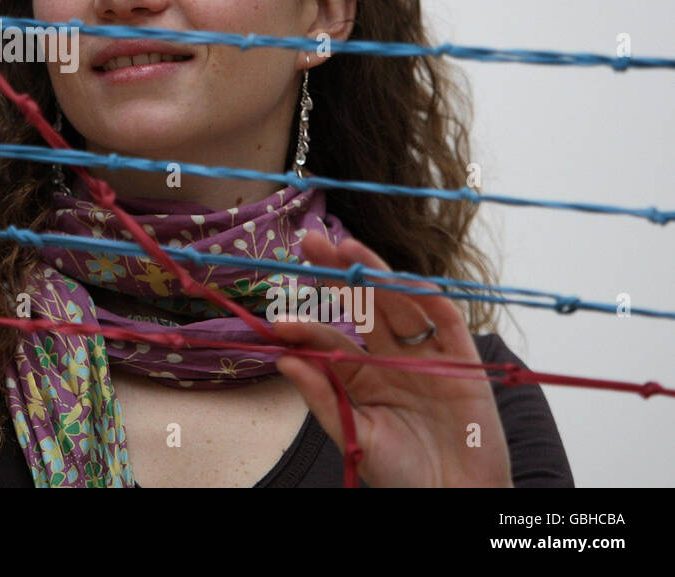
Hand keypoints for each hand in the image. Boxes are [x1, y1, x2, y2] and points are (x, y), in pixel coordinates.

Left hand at [270, 232, 512, 486]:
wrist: (454, 500)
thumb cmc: (403, 474)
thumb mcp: (354, 435)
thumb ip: (322, 397)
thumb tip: (282, 359)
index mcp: (363, 373)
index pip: (331, 337)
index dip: (307, 325)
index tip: (279, 321)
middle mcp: (393, 356)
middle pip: (365, 304)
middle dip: (338, 272)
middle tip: (310, 243)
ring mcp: (428, 355)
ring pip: (401, 302)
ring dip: (377, 274)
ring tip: (347, 248)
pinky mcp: (464, 362)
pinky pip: (447, 322)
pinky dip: (429, 299)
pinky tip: (404, 280)